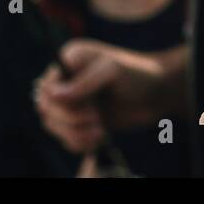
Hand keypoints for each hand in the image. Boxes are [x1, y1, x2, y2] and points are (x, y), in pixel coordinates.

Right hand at [33, 40, 180, 153]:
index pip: (46, 87)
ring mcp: (73, 101)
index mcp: (69, 61)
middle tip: (96, 118)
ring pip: (53, 126)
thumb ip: (83, 83)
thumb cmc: (137, 73)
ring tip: (100, 131)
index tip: (86, 107)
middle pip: (46, 109)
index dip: (59, 103)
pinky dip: (79, 143)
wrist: (158, 92)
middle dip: (69, 120)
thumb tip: (53, 95)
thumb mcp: (111, 70)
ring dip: (75, 134)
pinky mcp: (81, 120)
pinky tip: (100, 138)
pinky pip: (67, 138)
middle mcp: (67, 80)